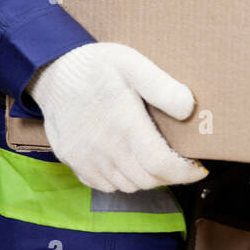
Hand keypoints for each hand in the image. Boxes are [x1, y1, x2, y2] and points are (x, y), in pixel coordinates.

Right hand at [26, 42, 207, 192]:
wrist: (51, 72)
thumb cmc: (94, 66)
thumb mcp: (132, 63)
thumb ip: (162, 87)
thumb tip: (189, 108)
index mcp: (125, 125)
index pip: (161, 165)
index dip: (184, 173)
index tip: (197, 168)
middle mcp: (105, 149)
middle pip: (147, 180)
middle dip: (168, 175)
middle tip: (178, 161)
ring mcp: (87, 159)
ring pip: (127, 185)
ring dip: (146, 178)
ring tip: (154, 160)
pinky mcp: (73, 162)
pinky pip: (104, 185)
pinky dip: (120, 180)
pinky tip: (125, 161)